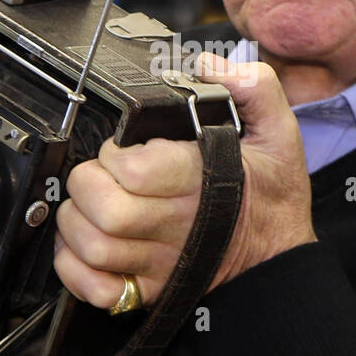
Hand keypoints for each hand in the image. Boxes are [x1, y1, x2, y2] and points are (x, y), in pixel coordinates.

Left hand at [54, 54, 315, 310]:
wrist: (280, 262)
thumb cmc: (274, 198)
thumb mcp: (279, 133)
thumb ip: (253, 87)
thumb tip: (208, 65)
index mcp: (204, 183)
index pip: (136, 171)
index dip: (116, 155)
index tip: (123, 149)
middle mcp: (178, 227)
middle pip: (105, 212)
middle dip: (87, 185)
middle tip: (99, 174)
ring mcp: (160, 264)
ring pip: (93, 248)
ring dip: (76, 222)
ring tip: (89, 204)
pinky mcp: (148, 290)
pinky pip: (96, 290)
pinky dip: (75, 268)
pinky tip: (84, 245)